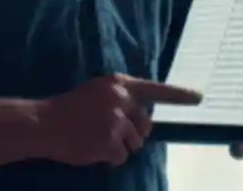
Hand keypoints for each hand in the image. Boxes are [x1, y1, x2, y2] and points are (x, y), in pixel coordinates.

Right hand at [37, 73, 202, 166]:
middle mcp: (121, 100)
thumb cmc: (70, 109)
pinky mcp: (109, 142)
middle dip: (132, 134)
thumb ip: (121, 101)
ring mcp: (115, 121)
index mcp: (118, 84)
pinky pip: (120, 157)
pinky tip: (92, 149)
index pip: (155, 90)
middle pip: (146, 126)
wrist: (44, 123)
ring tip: (95, 139)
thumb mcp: (97, 93)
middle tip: (108, 132)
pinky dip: (108, 158)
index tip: (199, 97)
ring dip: (119, 147)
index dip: (178, 95)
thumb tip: (144, 123)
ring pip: (135, 144)